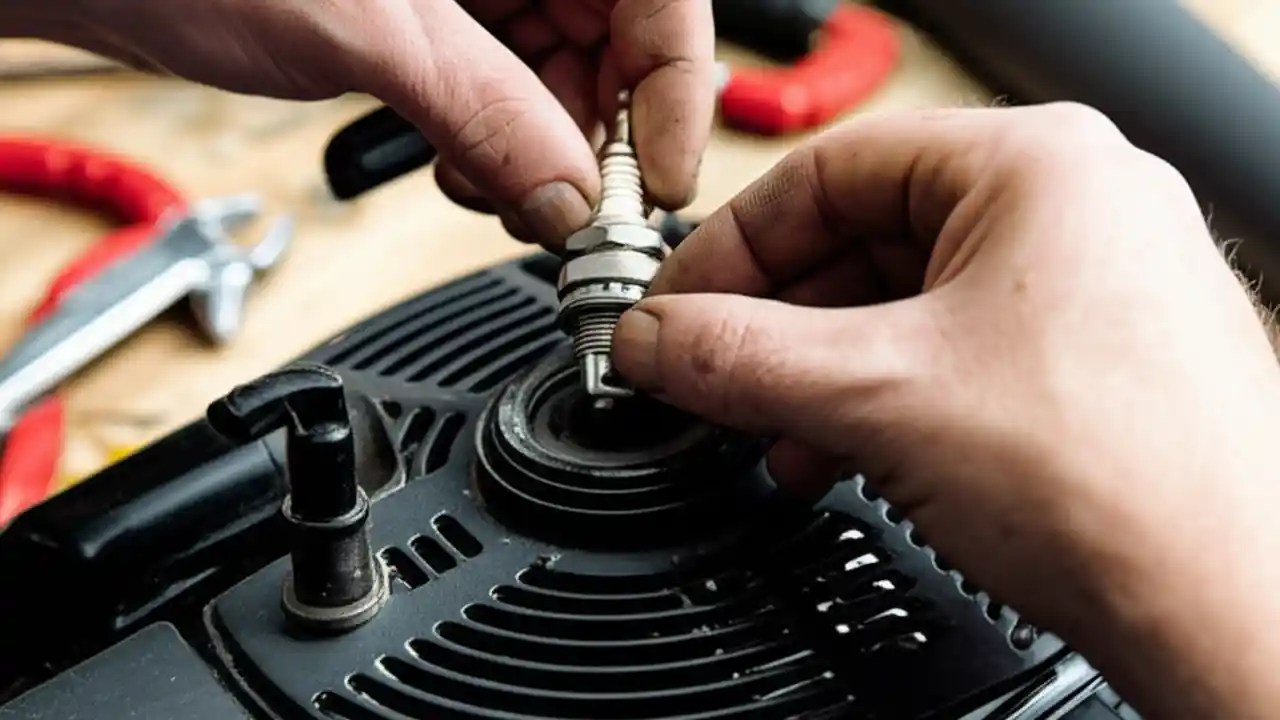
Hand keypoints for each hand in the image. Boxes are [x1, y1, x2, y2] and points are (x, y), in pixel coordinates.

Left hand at [7, 0, 714, 246]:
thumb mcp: (374, 31)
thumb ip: (494, 117)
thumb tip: (573, 200)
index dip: (674, 82)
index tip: (656, 177)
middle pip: (613, 33)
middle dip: (596, 130)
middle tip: (572, 209)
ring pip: (556, 67)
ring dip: (541, 147)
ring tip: (501, 193)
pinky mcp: (427, 15)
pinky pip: (499, 82)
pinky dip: (493, 138)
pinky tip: (463, 167)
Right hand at [611, 103, 1279, 718]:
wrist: (1234, 612)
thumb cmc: (1123, 483)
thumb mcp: (876, 396)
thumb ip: (739, 356)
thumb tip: (656, 338)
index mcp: (1036, 166)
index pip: (832, 172)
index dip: (734, 244)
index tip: (678, 305)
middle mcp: (1074, 212)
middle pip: (864, 242)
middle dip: (775, 325)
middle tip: (710, 373)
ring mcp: (1090, 288)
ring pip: (903, 308)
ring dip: (818, 373)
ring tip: (770, 429)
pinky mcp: (1091, 363)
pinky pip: (951, 356)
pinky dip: (879, 401)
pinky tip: (839, 453)